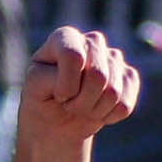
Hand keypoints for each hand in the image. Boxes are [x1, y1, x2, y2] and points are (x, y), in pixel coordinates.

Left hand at [22, 26, 140, 142]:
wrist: (56, 123)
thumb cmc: (41, 102)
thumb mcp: (33, 90)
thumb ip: (48, 76)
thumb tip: (78, 70)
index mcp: (64, 37)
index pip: (74, 56)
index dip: (66, 86)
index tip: (57, 95)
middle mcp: (92, 41)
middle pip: (98, 75)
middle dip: (81, 102)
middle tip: (68, 105)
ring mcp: (113, 57)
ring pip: (113, 92)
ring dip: (93, 111)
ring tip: (81, 108)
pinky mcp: (128, 77)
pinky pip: (125, 104)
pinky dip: (108, 116)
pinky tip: (97, 112)